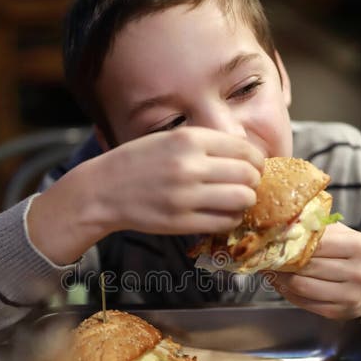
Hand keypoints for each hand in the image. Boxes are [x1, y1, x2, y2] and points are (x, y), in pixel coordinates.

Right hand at [27, 127, 263, 264]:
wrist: (103, 190)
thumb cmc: (138, 162)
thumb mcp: (170, 139)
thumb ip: (206, 143)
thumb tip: (248, 155)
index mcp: (189, 140)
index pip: (245, 149)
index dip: (257, 160)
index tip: (254, 166)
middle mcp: (190, 166)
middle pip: (248, 175)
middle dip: (253, 181)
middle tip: (246, 185)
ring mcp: (186, 197)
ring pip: (241, 200)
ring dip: (245, 201)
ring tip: (235, 200)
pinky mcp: (181, 222)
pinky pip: (224, 222)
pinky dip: (231, 218)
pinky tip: (221, 213)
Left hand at [270, 223, 360, 324]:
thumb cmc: (360, 257)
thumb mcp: (349, 236)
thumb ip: (322, 229)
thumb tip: (286, 225)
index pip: (317, 243)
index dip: (293, 242)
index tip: (275, 239)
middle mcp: (359, 273)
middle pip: (307, 266)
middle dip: (283, 261)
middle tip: (266, 254)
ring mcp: (349, 296)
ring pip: (302, 286)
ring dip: (281, 278)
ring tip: (271, 269)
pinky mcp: (338, 312)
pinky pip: (303, 302)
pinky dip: (287, 292)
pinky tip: (281, 283)